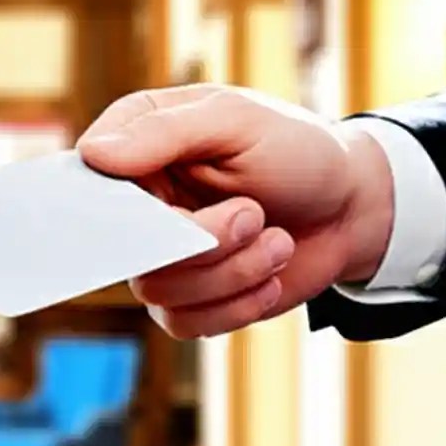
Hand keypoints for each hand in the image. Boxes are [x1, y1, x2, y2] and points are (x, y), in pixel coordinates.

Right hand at [78, 85, 394, 337]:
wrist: (355, 206)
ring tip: (276, 241)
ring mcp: (163, 252)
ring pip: (158, 290)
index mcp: (138, 141)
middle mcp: (141, 199)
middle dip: (202, 242)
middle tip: (253, 214)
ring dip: (230, 272)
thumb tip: (93, 153)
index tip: (172, 210)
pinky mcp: (191, 296)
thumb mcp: (235, 122)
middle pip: (127, 246)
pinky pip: (184, 323)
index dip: (117, 204)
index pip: (91, 177)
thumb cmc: (297, 150)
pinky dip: (237, 304)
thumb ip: (164, 133)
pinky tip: (270, 275)